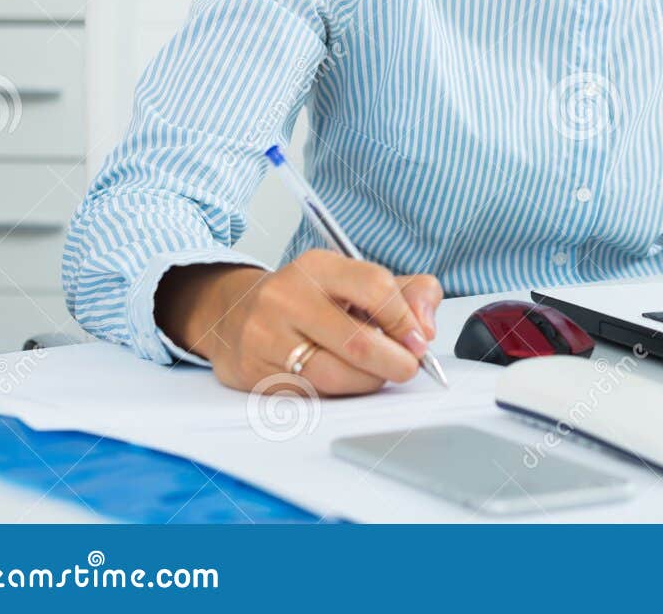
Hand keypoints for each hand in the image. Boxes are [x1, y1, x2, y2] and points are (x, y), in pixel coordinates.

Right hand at [155, 251, 443, 394]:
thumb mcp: (355, 280)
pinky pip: (312, 394)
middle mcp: (287, 298)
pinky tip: (345, 380)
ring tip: (379, 374)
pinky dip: (340, 392)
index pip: (374, 288)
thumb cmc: (308, 300)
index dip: (405, 319)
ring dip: (370, 381)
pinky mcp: (257, 374)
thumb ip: (408, 293)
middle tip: (409, 367)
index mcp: (318, 267)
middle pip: (358, 342)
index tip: (420, 340)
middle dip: (396, 362)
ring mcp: (268, 338)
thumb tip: (427, 327)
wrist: (235, 316)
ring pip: (335, 375)